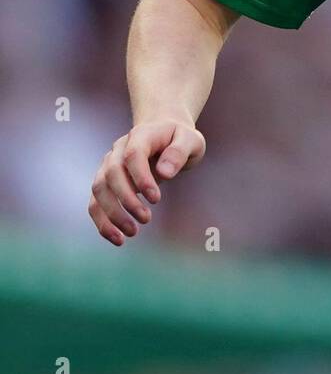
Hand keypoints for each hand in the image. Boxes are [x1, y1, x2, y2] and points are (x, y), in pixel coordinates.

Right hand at [88, 120, 205, 244]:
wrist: (164, 134)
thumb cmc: (179, 139)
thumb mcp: (190, 140)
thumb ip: (178, 153)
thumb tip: (164, 173)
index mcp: (140, 135)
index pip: (133, 155)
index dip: (141, 178)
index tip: (156, 199)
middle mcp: (118, 149)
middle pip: (112, 173)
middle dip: (127, 200)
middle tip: (146, 219)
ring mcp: (108, 165)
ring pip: (99, 189)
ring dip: (112, 213)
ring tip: (133, 232)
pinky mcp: (106, 182)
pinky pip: (96, 202)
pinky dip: (102, 222)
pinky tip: (117, 239)